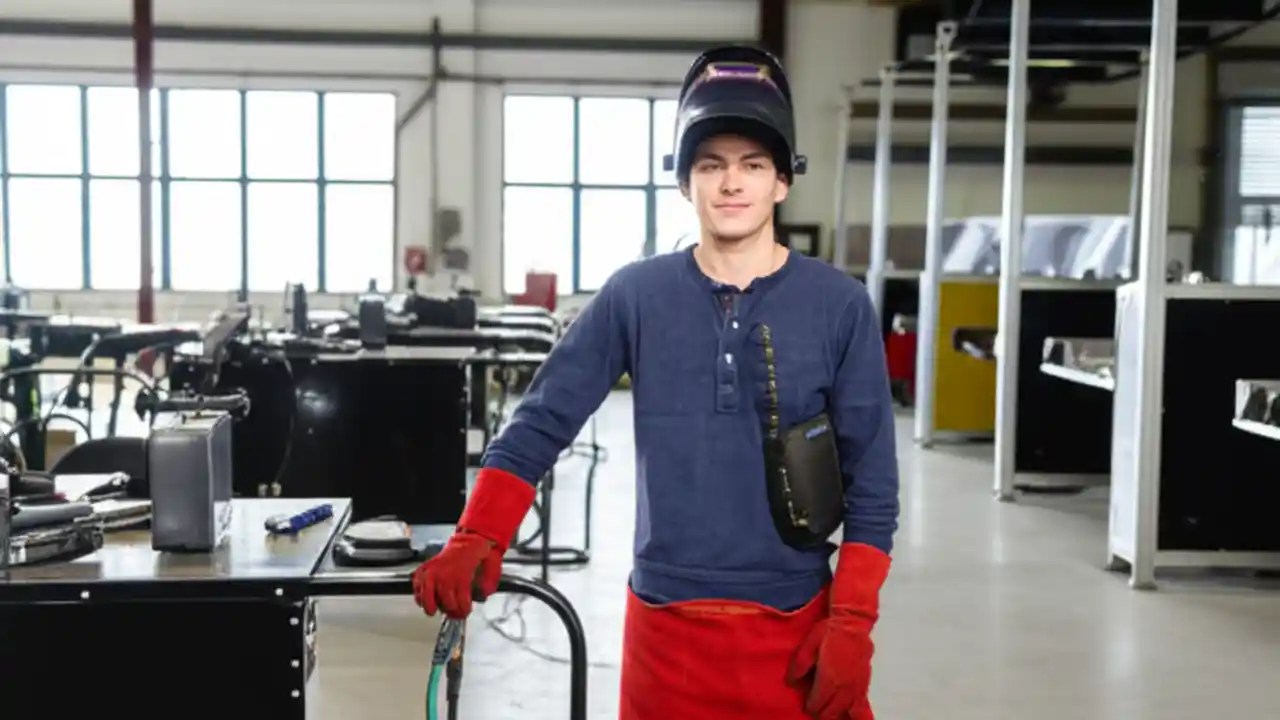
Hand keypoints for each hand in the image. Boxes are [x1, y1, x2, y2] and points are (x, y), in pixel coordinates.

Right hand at [411, 531, 501, 618]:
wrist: (470, 539)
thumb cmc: (479, 555)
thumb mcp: (492, 568)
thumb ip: (488, 584)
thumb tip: (482, 596)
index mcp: (461, 574)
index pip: (461, 601)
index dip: (463, 610)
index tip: (465, 612)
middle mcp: (445, 573)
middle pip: (445, 602)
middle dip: (451, 611)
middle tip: (455, 614)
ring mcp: (433, 570)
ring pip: (426, 595)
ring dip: (430, 606)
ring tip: (433, 611)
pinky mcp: (425, 568)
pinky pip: (417, 585)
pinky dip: (419, 594)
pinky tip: (424, 599)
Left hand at [788, 543, 890, 719]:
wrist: (853, 622)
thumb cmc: (829, 631)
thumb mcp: (807, 645)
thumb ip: (799, 666)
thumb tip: (790, 682)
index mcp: (828, 679)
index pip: (817, 702)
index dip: (810, 706)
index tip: (806, 705)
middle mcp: (843, 687)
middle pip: (831, 710)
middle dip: (821, 712)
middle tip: (815, 709)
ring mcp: (856, 686)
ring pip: (845, 709)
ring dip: (836, 713)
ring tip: (828, 713)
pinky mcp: (864, 681)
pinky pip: (860, 703)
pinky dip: (855, 711)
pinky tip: (852, 714)